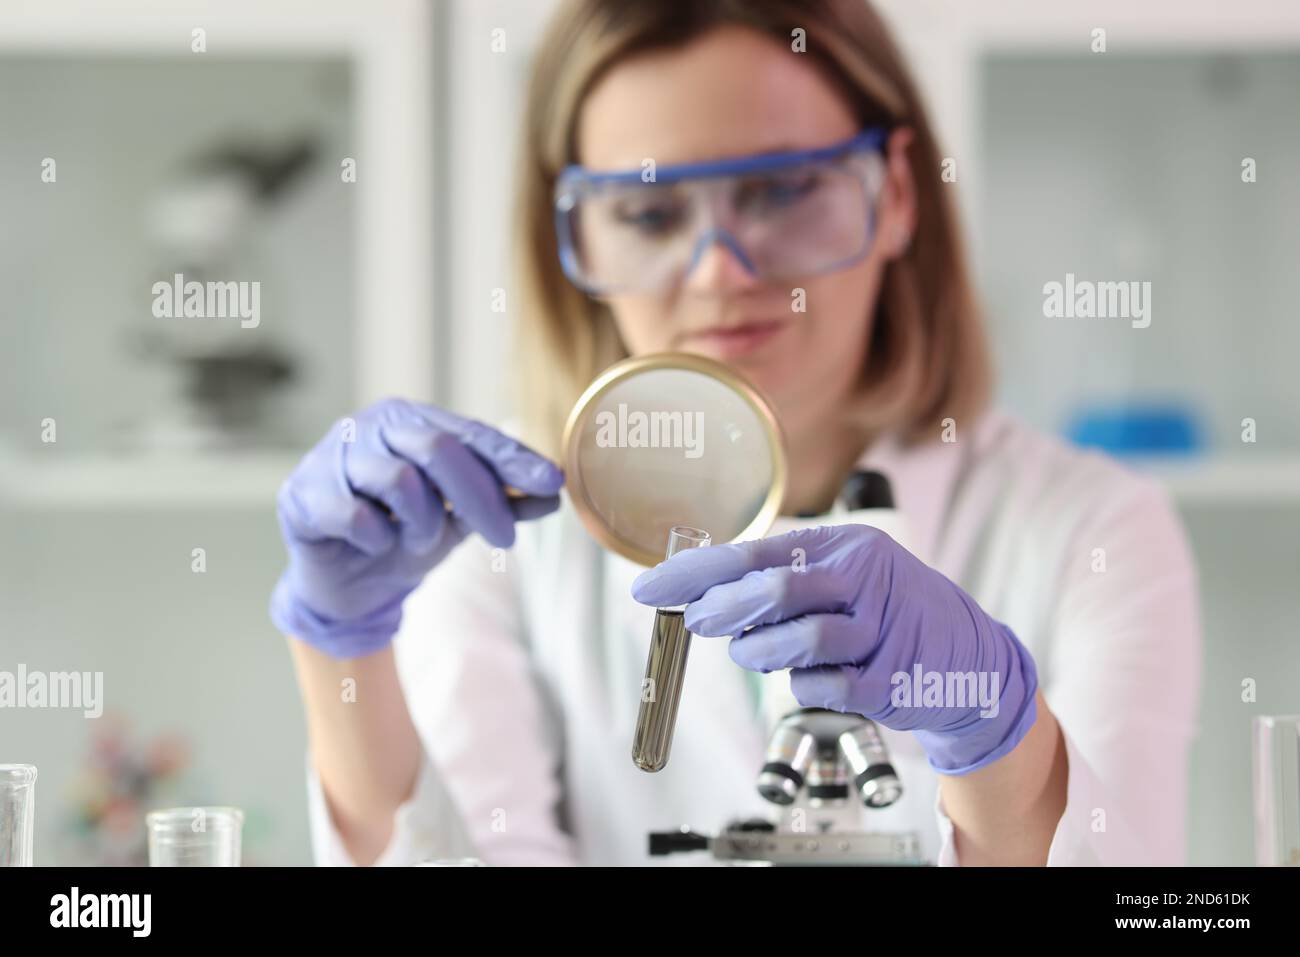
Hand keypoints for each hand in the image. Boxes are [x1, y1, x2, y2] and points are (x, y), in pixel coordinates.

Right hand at [270, 398, 562, 657]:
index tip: (552, 483)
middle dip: (481, 498)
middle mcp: (372, 426)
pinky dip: (379, 540)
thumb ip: (503, 503)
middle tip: (505, 539)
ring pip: (400, 481)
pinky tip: (376, 545)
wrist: (349, 588)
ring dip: (424, 525)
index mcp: (413, 421)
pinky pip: (357, 516)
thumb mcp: (462, 521)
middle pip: (440, 449)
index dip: (514, 459)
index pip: (472, 434)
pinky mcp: (304, 494)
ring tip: (418, 541)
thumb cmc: (405, 538)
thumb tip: (553, 495)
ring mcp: (333, 456)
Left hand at [630, 524, 1038, 773]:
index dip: (695, 572)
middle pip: (776, 587)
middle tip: (699, 622)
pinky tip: (811, 678)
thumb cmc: (887, 617)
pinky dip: (804, 687)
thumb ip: (780, 585)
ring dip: (759, 652)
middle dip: (723, 609)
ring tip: (752, 654)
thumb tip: (704, 599)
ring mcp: (881, 628)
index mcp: (844, 545)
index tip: (649, 588)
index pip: (754, 551)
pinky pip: (826, 686)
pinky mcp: (890, 679)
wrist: (971, 660)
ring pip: (801, 639)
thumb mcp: (841, 581)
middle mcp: (865, 577)